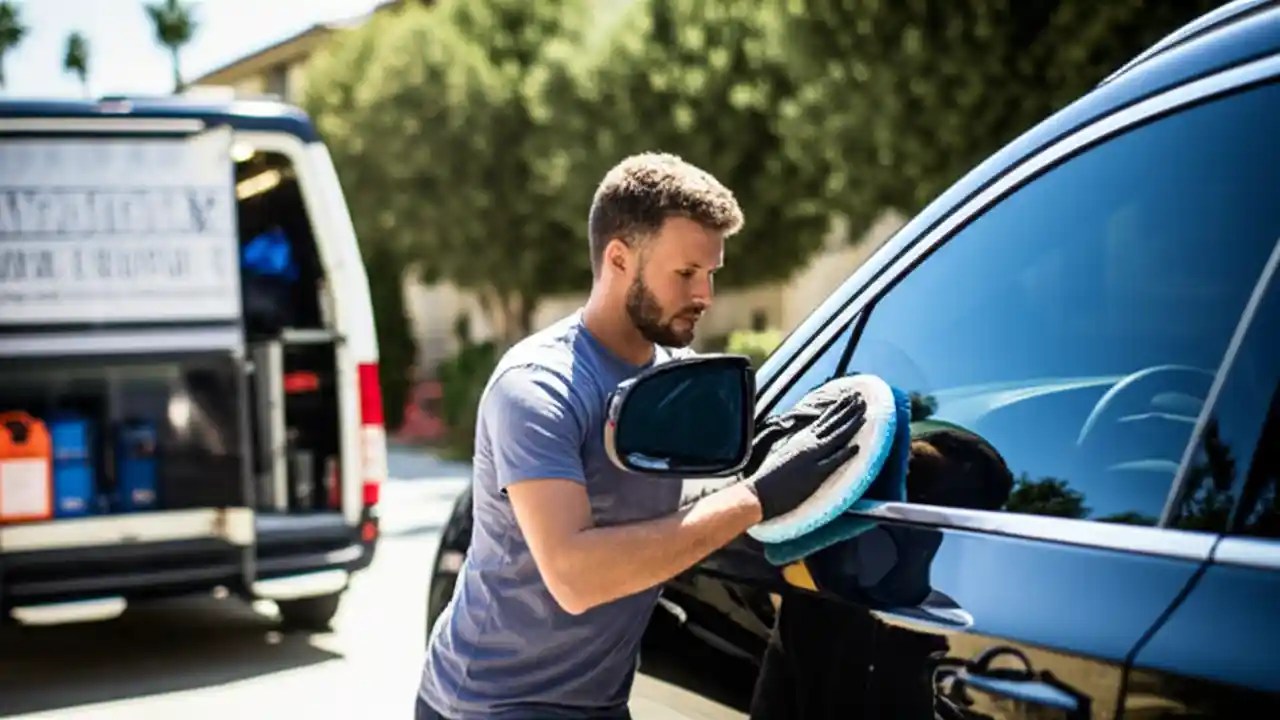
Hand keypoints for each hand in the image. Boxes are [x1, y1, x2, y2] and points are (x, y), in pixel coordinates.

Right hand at [746, 393, 867, 520]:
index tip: (848, 398)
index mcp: (801, 440)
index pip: (824, 420)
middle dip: (848, 410)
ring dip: (851, 424)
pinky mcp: (814, 474)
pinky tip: (857, 446)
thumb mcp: (785, 454)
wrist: (760, 493)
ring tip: (864, 412)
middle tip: (861, 397)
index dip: (838, 409)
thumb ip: (798, 447)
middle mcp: (808, 445)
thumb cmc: (770, 478)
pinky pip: (833, 462)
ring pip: (836, 437)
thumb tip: (808, 442)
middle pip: (833, 424)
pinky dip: (845, 453)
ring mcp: (812, 458)